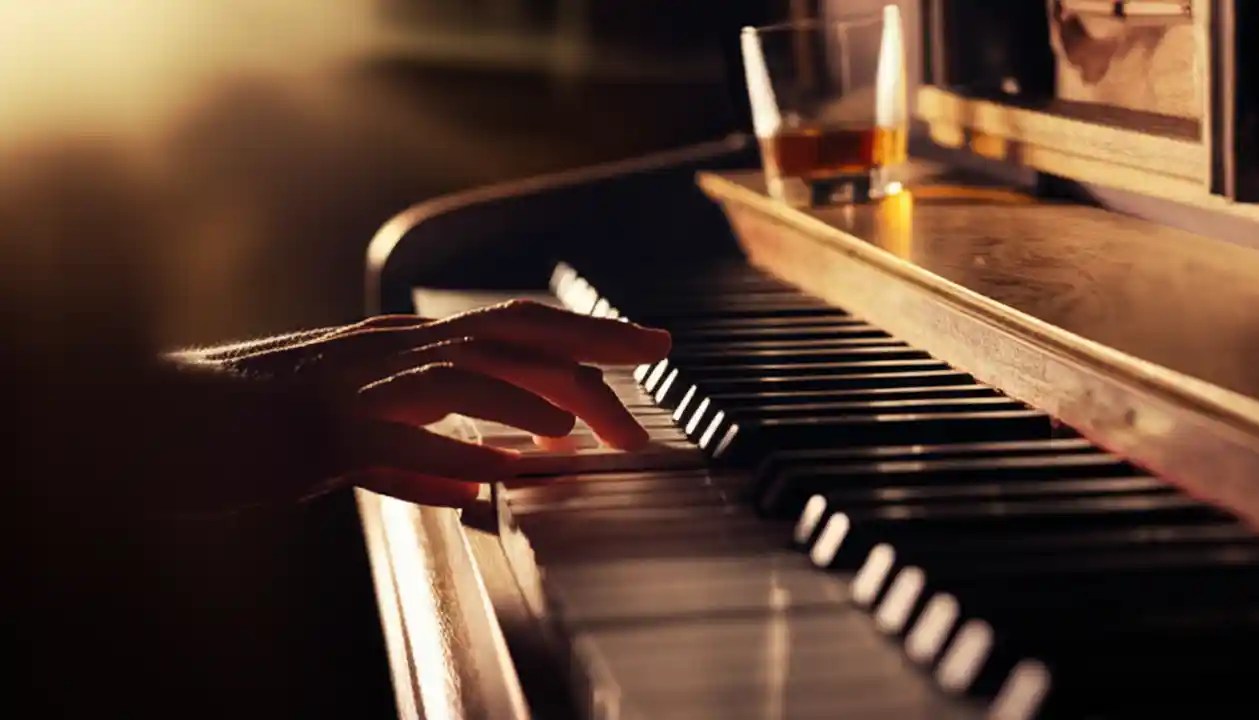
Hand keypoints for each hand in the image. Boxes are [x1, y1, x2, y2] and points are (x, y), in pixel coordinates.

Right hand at [172, 300, 669, 509]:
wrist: (158, 423)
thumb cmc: (251, 434)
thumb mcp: (351, 445)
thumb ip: (415, 455)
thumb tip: (475, 477)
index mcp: (399, 353)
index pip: (507, 330)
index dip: (579, 336)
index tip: (638, 351)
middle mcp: (387, 351)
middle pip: (509, 329)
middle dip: (590, 340)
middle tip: (657, 351)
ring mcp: (355, 382)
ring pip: (468, 364)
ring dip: (541, 388)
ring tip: (599, 420)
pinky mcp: (320, 426)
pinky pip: (402, 427)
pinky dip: (465, 436)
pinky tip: (513, 456)